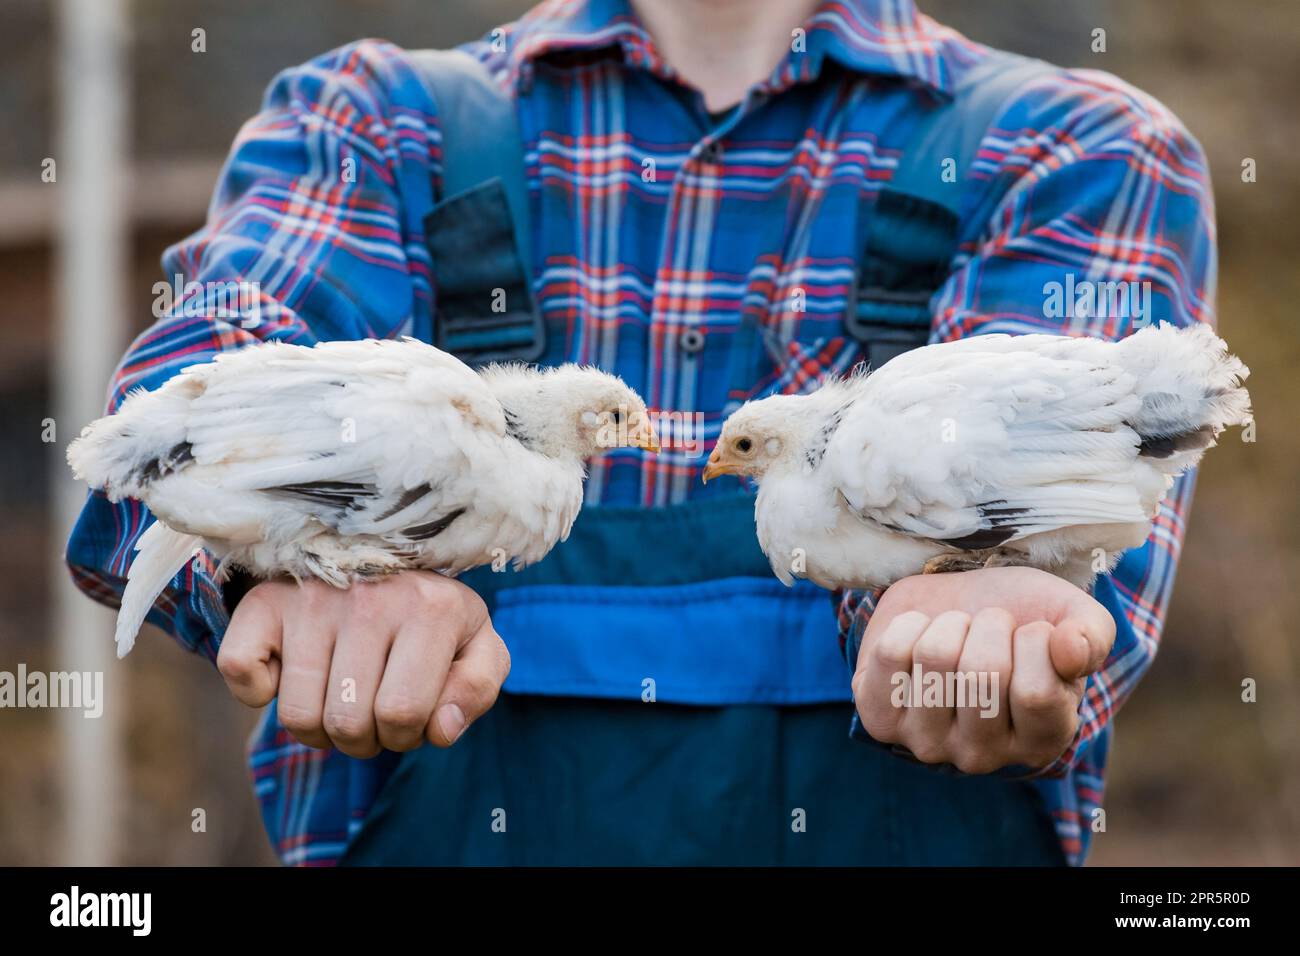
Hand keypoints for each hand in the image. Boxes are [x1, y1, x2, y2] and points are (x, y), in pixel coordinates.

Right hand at [216, 571, 508, 756]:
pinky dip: (258, 692)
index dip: (405, 736)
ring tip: (339, 697)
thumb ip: (476, 688)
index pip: (402, 714)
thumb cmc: (432, 618)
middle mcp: (370, 597)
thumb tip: (441, 730)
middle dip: (363, 739)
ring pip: (297, 716)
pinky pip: (240, 671)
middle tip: (371, 712)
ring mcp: (313, 597)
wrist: (381, 556)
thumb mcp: (475, 645)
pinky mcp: (265, 600)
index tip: (409, 715)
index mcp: (432, 609)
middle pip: (347, 724)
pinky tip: (292, 672)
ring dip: (318, 729)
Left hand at [851, 566, 1115, 773]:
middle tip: (989, 628)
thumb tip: (1070, 649)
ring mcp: (927, 743)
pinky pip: (890, 653)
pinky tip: (921, 637)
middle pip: (981, 674)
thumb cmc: (1021, 616)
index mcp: (1042, 741)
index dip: (1034, 640)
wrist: (956, 602)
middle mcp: (983, 757)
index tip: (1031, 632)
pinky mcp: (880, 718)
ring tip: (957, 632)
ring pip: (935, 656)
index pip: (1036, 694)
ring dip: (950, 623)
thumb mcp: (1070, 617)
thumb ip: (1091, 635)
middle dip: (989, 625)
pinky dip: (908, 624)